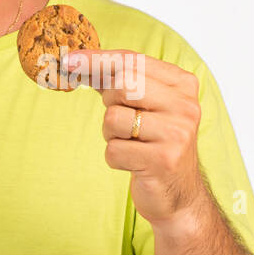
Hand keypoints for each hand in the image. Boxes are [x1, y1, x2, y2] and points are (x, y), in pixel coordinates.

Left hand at [63, 49, 206, 231]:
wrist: (179, 194)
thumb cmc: (155, 143)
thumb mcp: (145, 105)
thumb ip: (117, 81)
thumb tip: (75, 62)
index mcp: (183, 84)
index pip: (133, 60)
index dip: (96, 60)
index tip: (68, 61)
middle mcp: (185, 105)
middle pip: (123, 84)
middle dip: (109, 102)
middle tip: (122, 120)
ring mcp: (176, 133)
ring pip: (113, 118)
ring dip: (111, 134)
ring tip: (132, 144)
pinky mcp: (163, 160)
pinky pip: (113, 150)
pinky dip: (115, 157)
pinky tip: (134, 163)